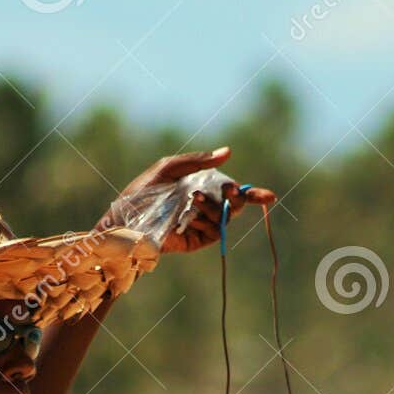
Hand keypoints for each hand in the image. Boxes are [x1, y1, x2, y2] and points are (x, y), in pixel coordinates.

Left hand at [99, 145, 276, 253]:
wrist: (125, 218)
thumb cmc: (143, 191)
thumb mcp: (170, 168)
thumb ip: (199, 160)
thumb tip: (228, 152)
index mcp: (203, 188)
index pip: (234, 192)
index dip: (254, 195)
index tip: (269, 196)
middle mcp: (205, 207)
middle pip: (235, 205)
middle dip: (236, 197)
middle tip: (230, 190)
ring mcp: (202, 225)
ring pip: (226, 217)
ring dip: (214, 205)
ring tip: (193, 198)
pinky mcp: (195, 241)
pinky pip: (213, 231)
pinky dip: (207, 220)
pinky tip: (192, 213)